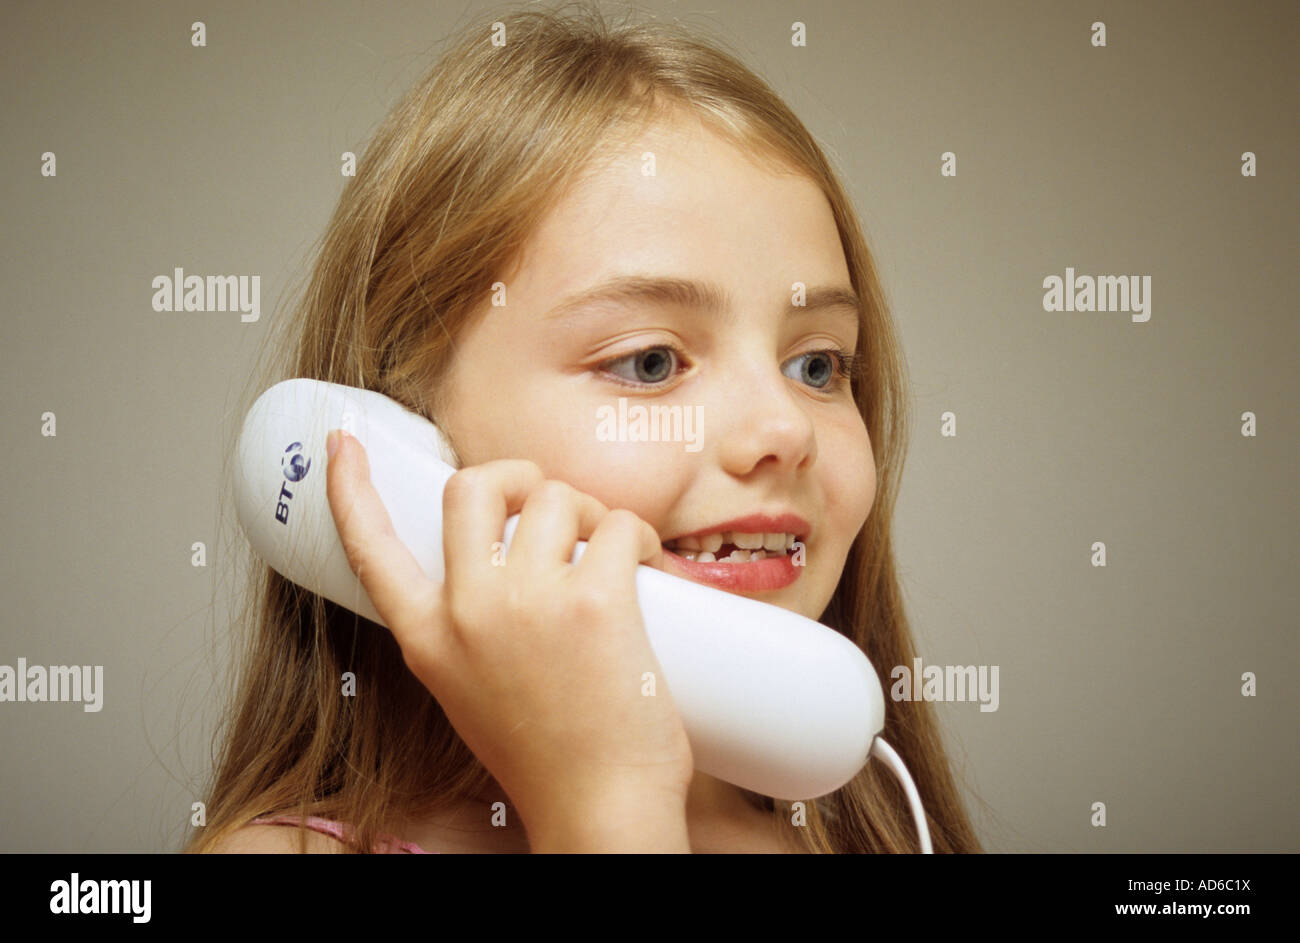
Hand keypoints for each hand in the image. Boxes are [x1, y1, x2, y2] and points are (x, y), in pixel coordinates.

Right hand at [324, 429, 693, 835]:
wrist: (598, 810)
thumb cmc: (549, 757)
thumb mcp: (472, 691)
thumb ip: (470, 627)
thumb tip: (509, 561)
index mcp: (428, 639)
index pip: (369, 546)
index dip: (350, 487)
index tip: (344, 442)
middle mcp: (466, 613)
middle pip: (471, 488)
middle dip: (515, 476)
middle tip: (548, 500)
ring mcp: (526, 603)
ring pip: (555, 497)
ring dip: (591, 513)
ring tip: (612, 554)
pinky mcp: (592, 602)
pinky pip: (616, 525)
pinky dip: (638, 536)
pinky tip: (648, 566)